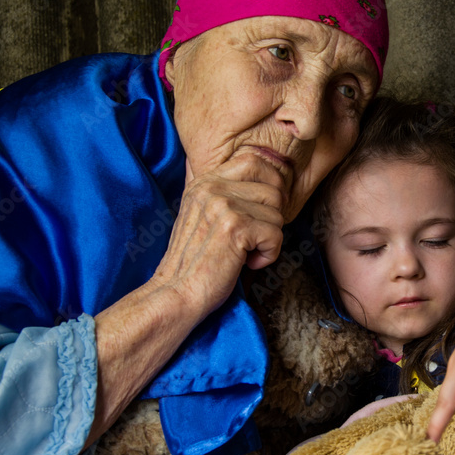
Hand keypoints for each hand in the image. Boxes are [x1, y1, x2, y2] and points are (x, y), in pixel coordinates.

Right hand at [150, 154, 286, 319]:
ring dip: (269, 240)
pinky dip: (268, 255)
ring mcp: (223, 206)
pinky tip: (247, 263)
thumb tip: (270, 182)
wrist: (176, 293)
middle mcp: (212, 188)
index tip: (264, 212)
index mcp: (204, 182)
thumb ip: (226, 195)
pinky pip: (276, 235)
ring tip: (244, 253)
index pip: (254, 161)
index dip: (271, 186)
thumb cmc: (196, 261)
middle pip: (274, 190)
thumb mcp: (203, 215)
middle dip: (272, 219)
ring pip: (278, 214)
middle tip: (252, 239)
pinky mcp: (236, 228)